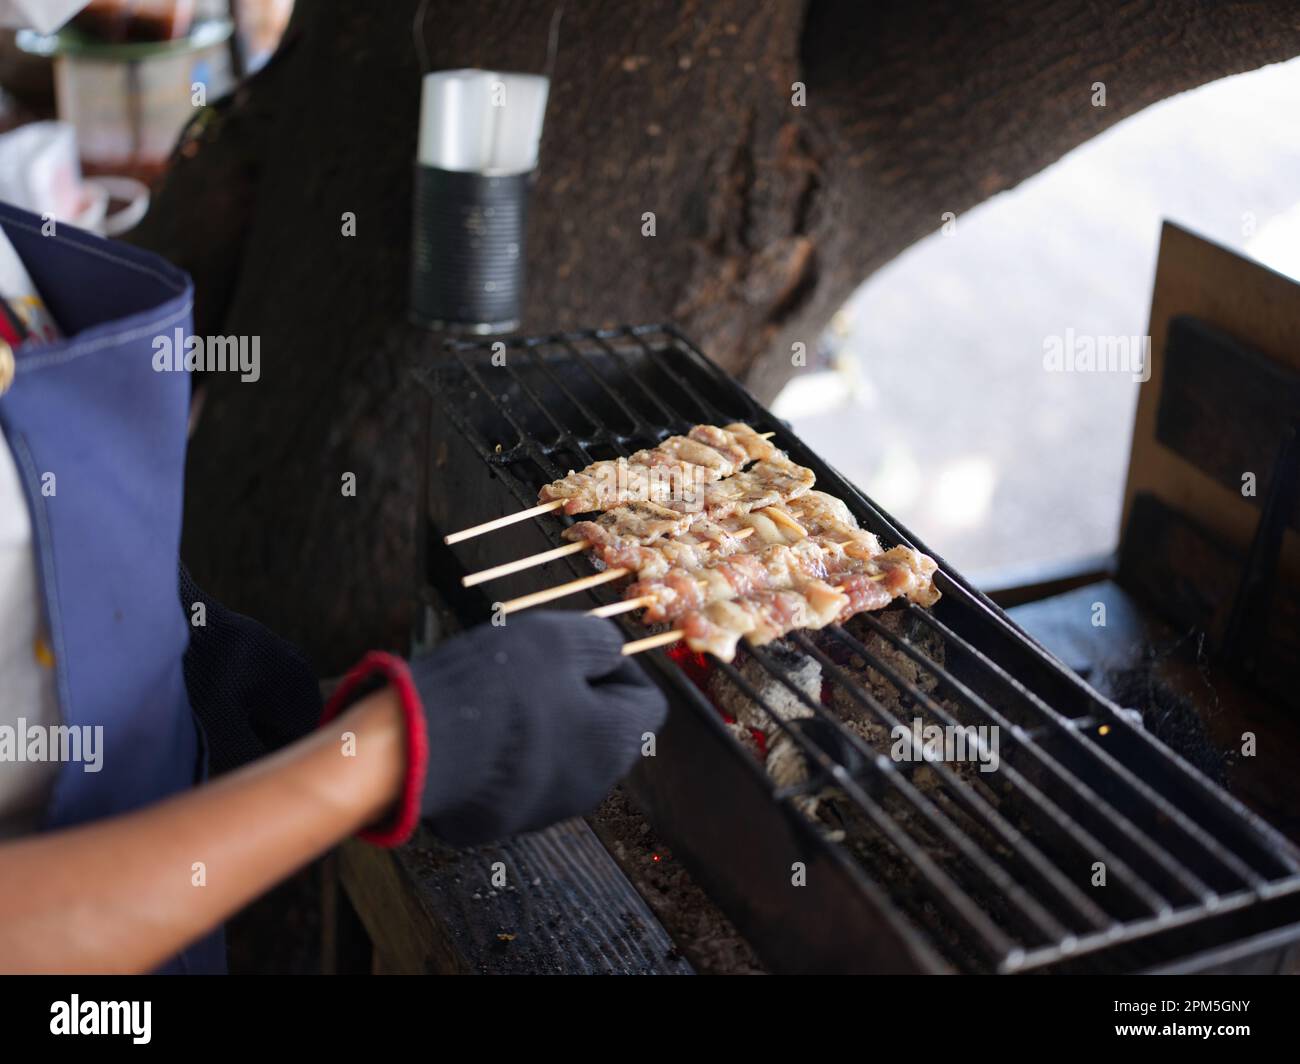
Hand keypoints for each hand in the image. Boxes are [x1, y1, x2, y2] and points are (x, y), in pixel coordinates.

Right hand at [408, 611, 666, 844]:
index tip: (579, 651)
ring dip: (542, 727)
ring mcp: (545, 811)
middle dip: (578, 697)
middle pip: (604, 731)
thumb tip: (611, 652)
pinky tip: (475, 731)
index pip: (647, 701)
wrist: (417, 750)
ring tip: (498, 698)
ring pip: (561, 757)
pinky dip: (506, 756)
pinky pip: (517, 780)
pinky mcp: (500, 823)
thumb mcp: (558, 638)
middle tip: (534, 671)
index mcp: (616, 742)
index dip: (618, 667)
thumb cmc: (496, 687)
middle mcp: (592, 787)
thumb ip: (600, 642)